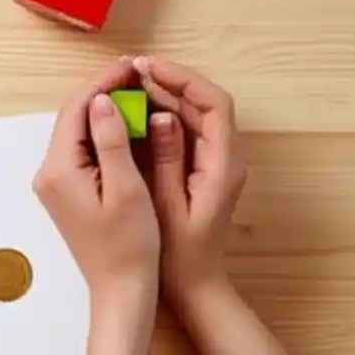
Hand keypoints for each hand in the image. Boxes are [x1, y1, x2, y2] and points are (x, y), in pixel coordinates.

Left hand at [34, 60, 159, 300]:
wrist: (120, 289)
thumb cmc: (129, 246)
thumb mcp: (126, 188)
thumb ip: (111, 141)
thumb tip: (102, 100)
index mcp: (59, 170)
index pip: (76, 110)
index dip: (103, 83)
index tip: (131, 66)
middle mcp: (49, 173)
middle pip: (73, 117)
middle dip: (103, 91)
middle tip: (136, 73)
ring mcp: (55, 183)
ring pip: (77, 131)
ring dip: (103, 109)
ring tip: (135, 90)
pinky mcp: (66, 191)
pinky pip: (81, 149)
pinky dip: (102, 131)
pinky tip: (126, 122)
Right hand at [134, 56, 245, 303]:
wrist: (195, 286)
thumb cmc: (179, 255)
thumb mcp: (165, 205)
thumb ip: (165, 158)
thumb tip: (162, 114)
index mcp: (223, 165)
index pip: (214, 103)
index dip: (183, 79)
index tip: (150, 68)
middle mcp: (225, 158)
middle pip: (205, 102)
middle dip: (171, 80)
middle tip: (134, 70)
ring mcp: (215, 162)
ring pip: (195, 113)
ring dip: (166, 95)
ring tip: (130, 84)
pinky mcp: (201, 168)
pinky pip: (187, 130)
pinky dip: (163, 115)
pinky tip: (136, 112)